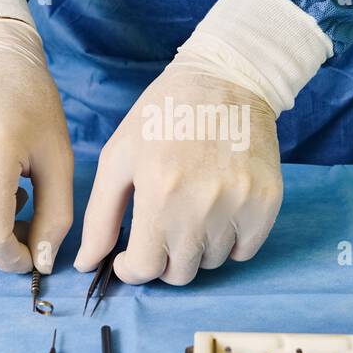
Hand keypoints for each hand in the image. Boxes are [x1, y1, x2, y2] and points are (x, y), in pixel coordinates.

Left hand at [74, 62, 282, 284]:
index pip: (144, 268)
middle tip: (160, 229)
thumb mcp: (119, 157)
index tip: (131, 254)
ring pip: (212, 263)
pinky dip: (229, 241)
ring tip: (190, 211)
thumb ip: (99, 217)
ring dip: (196, 248)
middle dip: (162, 259)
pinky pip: (245, 251)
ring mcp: (239, 206)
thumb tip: (85, 265)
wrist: (227, 79)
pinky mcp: (266, 203)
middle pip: (179, 273)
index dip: (132, 267)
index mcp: (159, 193)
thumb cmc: (164, 116)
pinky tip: (218, 211)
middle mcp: (201, 206)